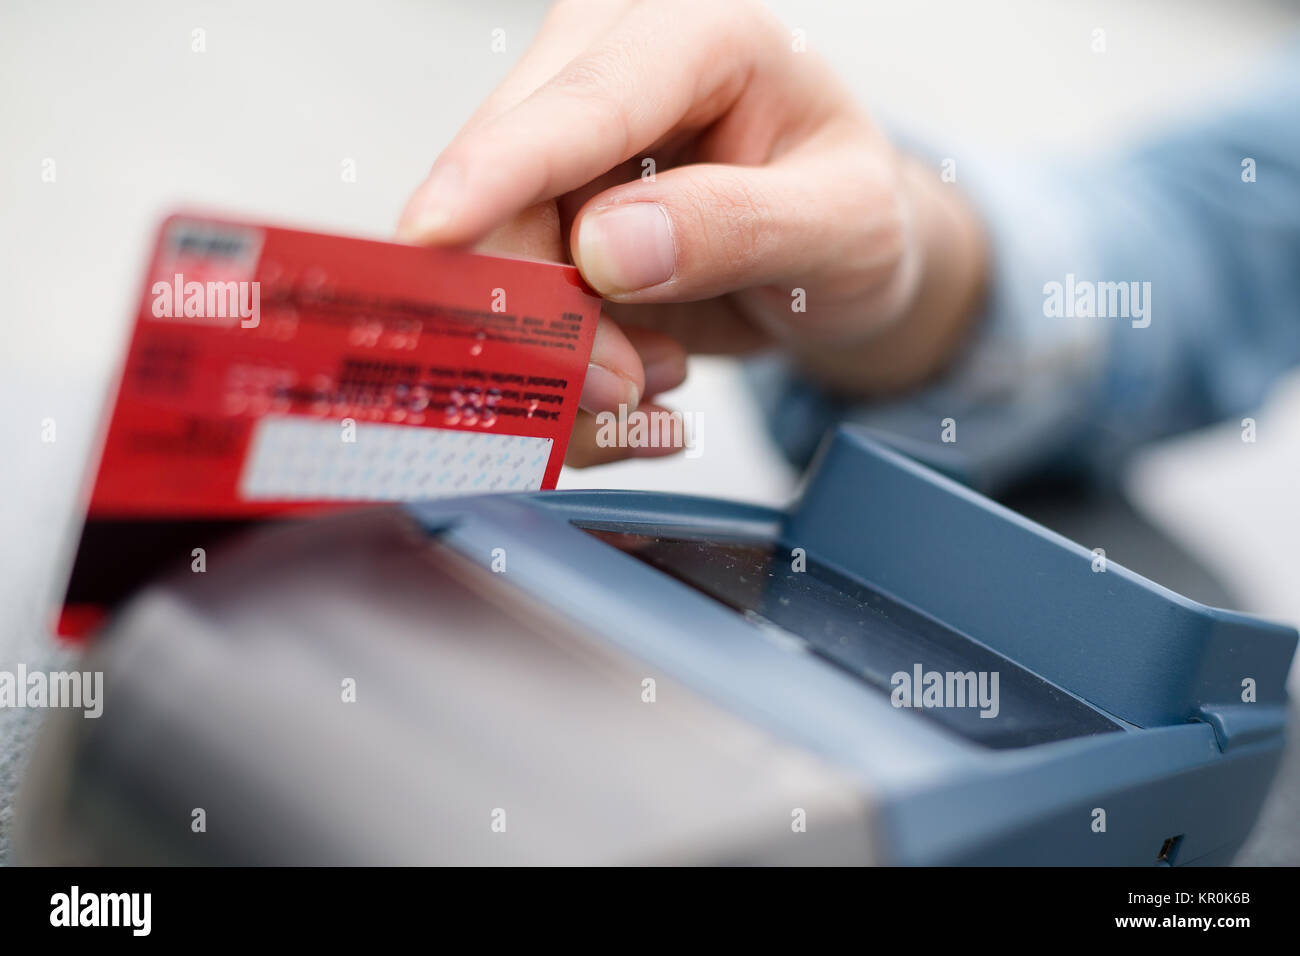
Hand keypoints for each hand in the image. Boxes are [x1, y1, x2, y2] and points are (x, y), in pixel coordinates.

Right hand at [398, 0, 987, 464]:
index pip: (583, 105)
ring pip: (491, 258)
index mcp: (695, 34)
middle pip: (506, 187)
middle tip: (625, 386)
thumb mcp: (843, 227)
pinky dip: (564, 366)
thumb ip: (738, 229)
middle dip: (549, 312)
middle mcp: (606, 66)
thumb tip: (606, 250)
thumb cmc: (852, 218)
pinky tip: (638, 373)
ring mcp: (559, 142)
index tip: (432, 233)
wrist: (832, 257)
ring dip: (565, 352)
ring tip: (659, 372)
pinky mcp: (537, 210)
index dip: (499, 171)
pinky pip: (508, 300)